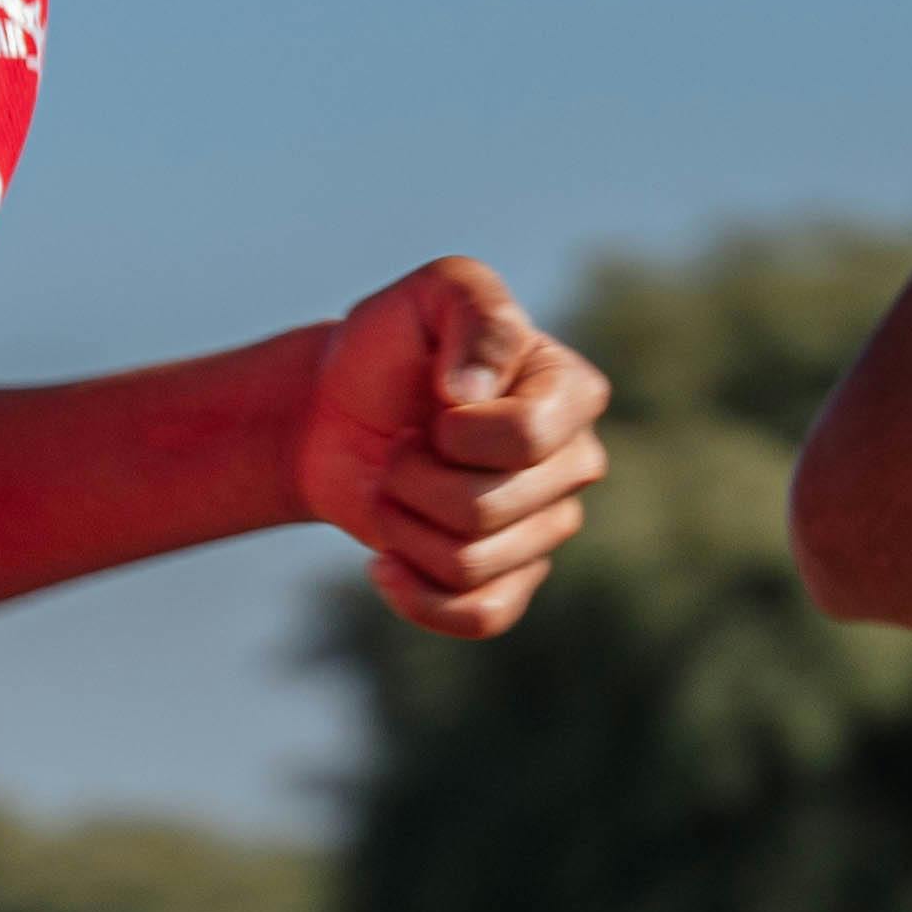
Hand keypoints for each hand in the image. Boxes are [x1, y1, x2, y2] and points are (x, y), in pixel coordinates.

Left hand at [305, 257, 613, 640]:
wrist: (337, 413)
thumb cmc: (391, 347)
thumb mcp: (432, 294)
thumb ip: (473, 314)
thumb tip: (469, 395)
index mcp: (572, 393)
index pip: (527, 439)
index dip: (455, 432)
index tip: (430, 397)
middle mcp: (574, 464)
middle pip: (488, 509)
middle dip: (412, 481)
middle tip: (398, 449)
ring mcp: (546, 528)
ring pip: (471, 564)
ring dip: (401, 527)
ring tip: (391, 491)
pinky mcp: (510, 580)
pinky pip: (482, 616)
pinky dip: (418, 597)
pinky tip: (384, 564)